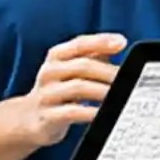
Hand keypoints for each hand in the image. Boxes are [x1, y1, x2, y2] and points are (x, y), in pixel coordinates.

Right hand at [23, 32, 125, 147]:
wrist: (29, 118)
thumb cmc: (58, 89)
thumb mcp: (71, 68)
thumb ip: (94, 55)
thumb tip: (119, 44)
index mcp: (56, 56)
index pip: (80, 43)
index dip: (101, 41)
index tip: (122, 43)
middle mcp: (49, 72)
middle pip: (83, 65)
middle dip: (109, 72)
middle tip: (130, 78)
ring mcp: (47, 94)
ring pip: (78, 87)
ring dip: (103, 91)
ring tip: (121, 95)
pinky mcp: (47, 117)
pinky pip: (72, 112)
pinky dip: (91, 112)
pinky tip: (105, 113)